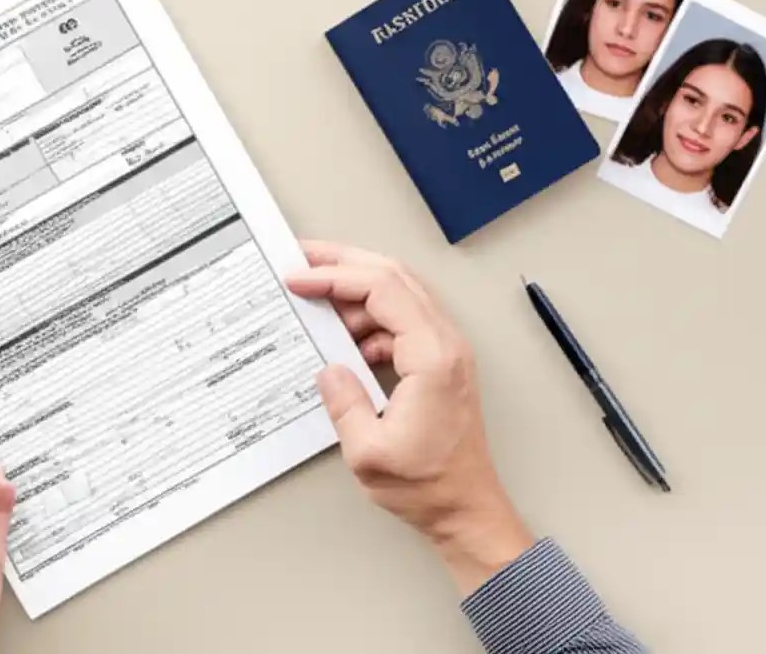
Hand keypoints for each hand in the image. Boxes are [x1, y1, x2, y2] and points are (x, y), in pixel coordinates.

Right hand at [285, 240, 533, 594]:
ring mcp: (445, 351)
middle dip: (344, 263)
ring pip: (398, 295)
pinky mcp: (439, 364)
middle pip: (393, 277)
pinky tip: (342, 340)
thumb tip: (327, 368)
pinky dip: (368, 318)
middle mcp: (445, 344)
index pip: (382, 289)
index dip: (335, 277)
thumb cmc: (429, 486)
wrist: (466, 508)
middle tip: (303, 257)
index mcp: (432, 357)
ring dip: (354, 290)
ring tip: (315, 297)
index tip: (299, 278)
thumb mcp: (368, 451)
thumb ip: (343, 402)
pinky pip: (401, 322)